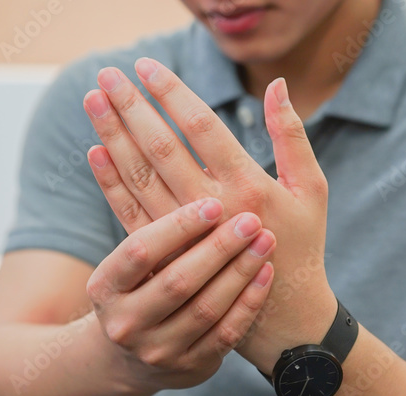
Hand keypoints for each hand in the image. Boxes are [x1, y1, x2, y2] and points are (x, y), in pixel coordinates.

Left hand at [83, 58, 334, 368]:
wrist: (283, 320)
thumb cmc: (302, 248)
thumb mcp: (311, 192)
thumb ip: (293, 137)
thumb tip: (278, 85)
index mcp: (249, 189)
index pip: (203, 128)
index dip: (173, 94)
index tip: (147, 66)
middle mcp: (213, 213)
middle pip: (162, 149)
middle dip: (133, 108)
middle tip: (108, 74)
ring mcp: (184, 240)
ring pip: (141, 179)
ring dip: (114, 137)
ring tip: (94, 101)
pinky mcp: (166, 261)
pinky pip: (131, 215)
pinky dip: (111, 184)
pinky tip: (95, 151)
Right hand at [87, 197, 275, 390]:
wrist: (131, 356)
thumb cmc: (136, 287)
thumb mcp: (124, 261)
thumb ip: (136, 216)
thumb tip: (112, 146)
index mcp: (104, 288)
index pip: (139, 252)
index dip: (176, 227)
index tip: (212, 202)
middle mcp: (126, 324)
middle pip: (176, 282)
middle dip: (217, 249)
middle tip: (250, 220)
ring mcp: (158, 352)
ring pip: (205, 309)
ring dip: (240, 272)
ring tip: (266, 239)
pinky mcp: (191, 368)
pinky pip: (226, 334)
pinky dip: (249, 302)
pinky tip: (267, 274)